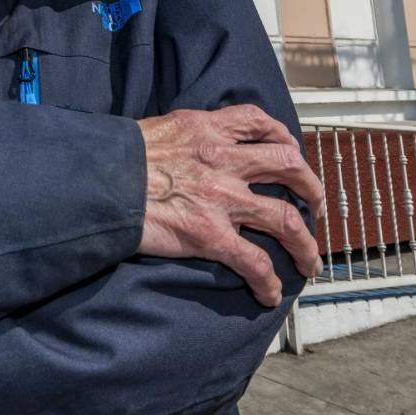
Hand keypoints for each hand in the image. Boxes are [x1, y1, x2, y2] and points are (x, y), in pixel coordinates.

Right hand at [135, 105, 323, 306]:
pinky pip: (254, 262)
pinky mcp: (211, 236)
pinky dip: (268, 280)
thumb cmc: (118, 158)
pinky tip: (269, 292)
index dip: (284, 136)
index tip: (290, 149)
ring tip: (310, 260)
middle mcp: (224, 161)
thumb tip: (190, 144)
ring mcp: (222, 200)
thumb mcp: (159, 129)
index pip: (260, 122)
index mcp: (209, 131)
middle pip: (289, 166)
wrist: (99, 182)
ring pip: (286, 219)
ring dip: (305, 243)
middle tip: (315, 205)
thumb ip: (186, 135)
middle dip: (312, 187)